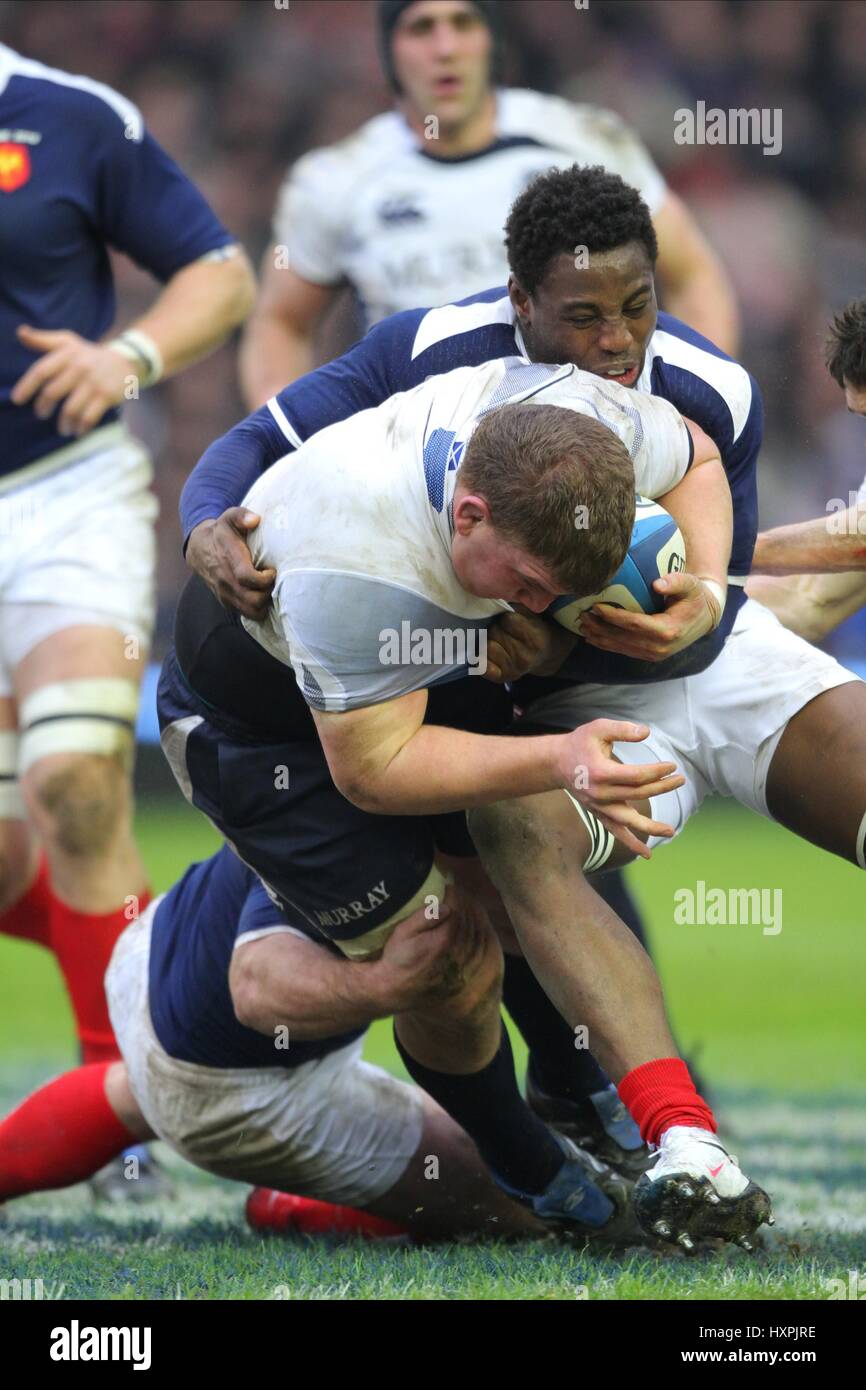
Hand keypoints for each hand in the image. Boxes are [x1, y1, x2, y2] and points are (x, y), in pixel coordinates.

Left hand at [11, 326, 136, 436]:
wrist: (124, 361)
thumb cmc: (88, 354)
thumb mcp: (67, 341)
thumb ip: (42, 340)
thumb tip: (20, 333)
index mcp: (66, 353)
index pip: (41, 371)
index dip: (26, 386)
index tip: (18, 400)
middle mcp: (79, 367)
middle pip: (52, 393)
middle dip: (44, 407)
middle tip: (42, 414)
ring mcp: (94, 383)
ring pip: (70, 409)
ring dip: (64, 423)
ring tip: (63, 428)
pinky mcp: (107, 396)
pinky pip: (89, 417)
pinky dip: (81, 428)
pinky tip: (78, 431)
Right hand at [186, 510, 275, 618]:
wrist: (199, 549)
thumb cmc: (221, 532)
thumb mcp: (229, 518)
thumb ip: (242, 515)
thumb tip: (255, 519)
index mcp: (229, 561)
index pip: (248, 578)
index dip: (265, 578)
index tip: (272, 570)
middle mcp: (226, 582)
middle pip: (253, 600)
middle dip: (269, 593)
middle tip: (273, 581)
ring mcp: (226, 594)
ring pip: (252, 612)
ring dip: (265, 604)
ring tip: (269, 589)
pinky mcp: (227, 602)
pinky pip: (247, 614)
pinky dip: (259, 610)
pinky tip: (263, 596)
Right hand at [367, 886, 489, 1011]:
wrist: (399, 988)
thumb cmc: (397, 958)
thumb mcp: (402, 934)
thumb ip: (424, 917)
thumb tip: (445, 906)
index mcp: (445, 937)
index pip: (457, 907)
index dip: (453, 894)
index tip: (446, 887)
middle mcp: (458, 949)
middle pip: (469, 917)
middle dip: (463, 902)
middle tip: (455, 893)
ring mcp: (463, 960)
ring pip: (476, 929)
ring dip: (472, 914)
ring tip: (463, 905)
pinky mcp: (464, 967)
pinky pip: (477, 944)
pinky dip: (477, 930)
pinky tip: (470, 923)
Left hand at [484, 611, 576, 682]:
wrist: (546, 654)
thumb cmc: (535, 629)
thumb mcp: (533, 615)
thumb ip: (517, 607)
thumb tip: (494, 599)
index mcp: (535, 638)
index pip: (508, 619)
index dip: (505, 616)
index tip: (509, 618)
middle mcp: (525, 657)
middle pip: (495, 633)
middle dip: (496, 628)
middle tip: (504, 630)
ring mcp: (513, 669)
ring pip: (487, 647)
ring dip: (489, 641)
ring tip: (499, 641)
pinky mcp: (502, 677)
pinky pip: (482, 666)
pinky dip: (482, 659)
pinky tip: (489, 654)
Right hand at [556, 719, 685, 859]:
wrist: (557, 763)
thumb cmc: (580, 743)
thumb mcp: (598, 728)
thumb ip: (622, 729)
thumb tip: (647, 733)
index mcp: (601, 772)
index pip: (636, 776)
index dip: (657, 772)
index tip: (671, 766)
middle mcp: (600, 793)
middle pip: (637, 794)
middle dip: (662, 787)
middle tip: (680, 780)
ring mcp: (599, 807)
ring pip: (628, 821)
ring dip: (650, 827)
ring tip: (671, 831)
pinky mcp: (598, 814)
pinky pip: (616, 832)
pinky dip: (630, 844)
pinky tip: (647, 854)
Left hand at [579, 572, 722, 662]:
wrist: (705, 618)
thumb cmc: (695, 597)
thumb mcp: (692, 585)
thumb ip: (676, 582)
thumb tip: (657, 583)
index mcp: (667, 631)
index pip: (634, 624)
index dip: (613, 616)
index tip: (596, 605)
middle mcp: (658, 647)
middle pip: (622, 638)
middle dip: (599, 628)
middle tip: (582, 614)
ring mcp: (653, 654)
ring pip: (619, 647)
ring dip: (598, 637)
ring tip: (581, 625)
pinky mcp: (648, 655)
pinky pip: (623, 650)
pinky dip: (606, 643)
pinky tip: (591, 635)